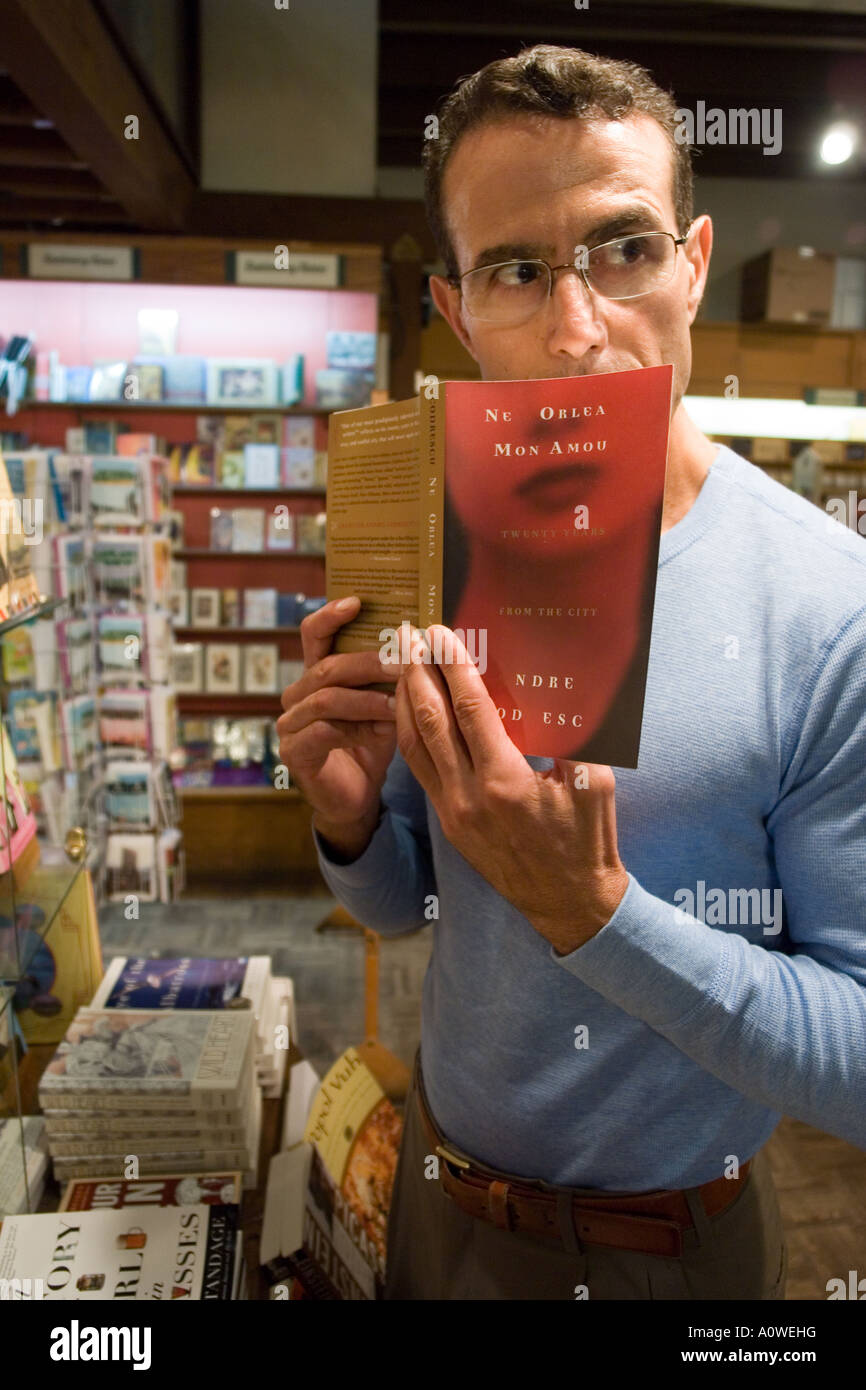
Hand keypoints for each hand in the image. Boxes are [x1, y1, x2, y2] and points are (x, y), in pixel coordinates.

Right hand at [275, 596, 397, 830]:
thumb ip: (391, 677)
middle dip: (368, 661)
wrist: (355, 798)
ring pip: (326, 698)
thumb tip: (422, 641)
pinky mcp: (294, 752)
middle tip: (402, 661)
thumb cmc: (370, 744)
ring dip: (367, 698)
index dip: (332, 615)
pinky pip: (322, 731)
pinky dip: (354, 729)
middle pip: (328, 666)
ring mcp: (290, 724)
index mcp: (317, 675)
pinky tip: (380, 732)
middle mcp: (297, 694)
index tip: (358, 602)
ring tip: (399, 703)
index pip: (315, 635)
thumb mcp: (384, 704)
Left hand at [394, 625, 628, 953]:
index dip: (453, 667)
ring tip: (398, 661)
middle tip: (406, 633)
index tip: (441, 633)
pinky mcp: (448, 823)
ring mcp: (452, 812)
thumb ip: (574, 738)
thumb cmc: (587, 841)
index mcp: (506, 782)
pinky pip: (420, 770)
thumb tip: (561, 688)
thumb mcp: (594, 785)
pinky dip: (409, 733)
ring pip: (414, 745)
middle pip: (431, 720)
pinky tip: (408, 709)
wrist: (567, 904)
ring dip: (404, 699)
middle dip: (416, 671)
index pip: (471, 709)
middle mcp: (469, 796)